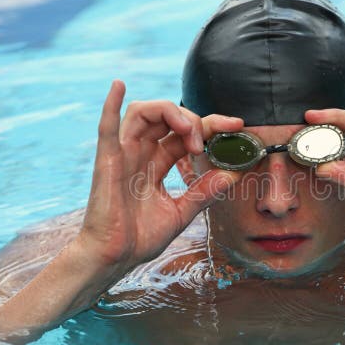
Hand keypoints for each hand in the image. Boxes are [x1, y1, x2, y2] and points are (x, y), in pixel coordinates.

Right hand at [78, 80, 242, 268]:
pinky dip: (111, 104)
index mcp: (156, 163)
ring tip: (190, 133)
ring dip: (171, 114)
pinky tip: (119, 85)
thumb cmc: (140, 237)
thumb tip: (233, 175)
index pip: (185, 132)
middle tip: (207, 142)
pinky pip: (107, 128)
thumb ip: (204, 192)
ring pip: (144, 112)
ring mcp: (123, 154)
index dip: (211, 124)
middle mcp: (140, 153)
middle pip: (168, 117)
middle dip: (195, 121)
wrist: (114, 258)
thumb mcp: (181, 212)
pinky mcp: (107, 162)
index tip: (237, 126)